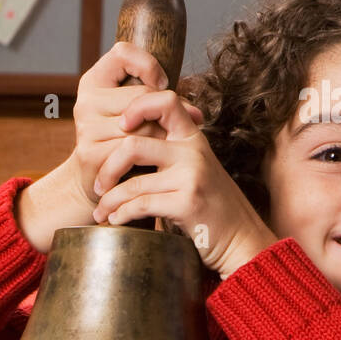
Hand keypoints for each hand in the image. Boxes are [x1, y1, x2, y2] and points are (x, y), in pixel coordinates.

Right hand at [16, 43, 205, 251]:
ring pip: (141, 125)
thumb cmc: (126, 142)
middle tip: (178, 129)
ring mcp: (86, 127)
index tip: (162, 83)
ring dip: (161, 138)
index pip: (122, 52)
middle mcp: (86, 101)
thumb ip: (160, 103)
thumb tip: (198, 115)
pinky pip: (133, 150)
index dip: (147, 64)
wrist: (97, 182)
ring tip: (164, 149)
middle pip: (140, 94)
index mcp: (95, 82)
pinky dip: (149, 157)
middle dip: (165, 112)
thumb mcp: (138, 114)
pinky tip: (152, 164)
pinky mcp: (90, 153)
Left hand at [91, 84, 277, 278]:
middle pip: (133, 144)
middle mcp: (193, 152)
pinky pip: (140, 205)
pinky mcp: (187, 203)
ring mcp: (191, 176)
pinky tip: (116, 220)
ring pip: (132, 182)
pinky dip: (121, 214)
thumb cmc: (213, 206)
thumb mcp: (197, 168)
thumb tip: (126, 142)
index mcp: (193, 138)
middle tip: (99, 185)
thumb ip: (171, 152)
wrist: (242, 238)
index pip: (165, 101)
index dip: (137, 107)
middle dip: (107, 167)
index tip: (121, 125)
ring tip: (101, 212)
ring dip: (109, 200)